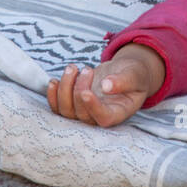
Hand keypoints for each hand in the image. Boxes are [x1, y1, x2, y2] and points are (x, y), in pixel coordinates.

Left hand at [46, 44, 166, 126]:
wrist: (124, 73)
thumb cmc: (133, 75)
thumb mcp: (134, 74)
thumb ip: (123, 80)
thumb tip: (106, 85)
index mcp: (118, 113)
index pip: (103, 119)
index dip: (92, 108)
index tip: (86, 92)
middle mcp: (100, 116)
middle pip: (81, 114)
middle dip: (79, 88)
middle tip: (88, 68)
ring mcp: (85, 112)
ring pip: (66, 111)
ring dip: (64, 88)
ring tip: (73, 68)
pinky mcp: (73, 105)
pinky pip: (57, 108)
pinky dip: (52, 95)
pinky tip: (54, 81)